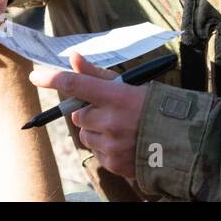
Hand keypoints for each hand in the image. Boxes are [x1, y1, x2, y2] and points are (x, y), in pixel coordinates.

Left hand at [28, 53, 147, 180]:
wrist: (183, 142)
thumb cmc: (155, 108)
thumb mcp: (131, 86)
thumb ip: (98, 74)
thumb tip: (74, 57)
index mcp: (118, 97)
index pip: (76, 84)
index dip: (53, 79)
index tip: (36, 76)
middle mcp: (112, 121)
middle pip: (78, 115)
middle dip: (89, 112)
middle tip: (110, 111)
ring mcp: (112, 145)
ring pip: (85, 135)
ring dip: (95, 131)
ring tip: (120, 129)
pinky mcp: (113, 163)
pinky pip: (96, 152)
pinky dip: (105, 147)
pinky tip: (124, 143)